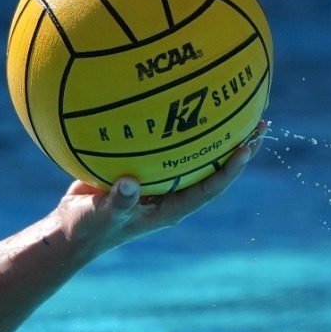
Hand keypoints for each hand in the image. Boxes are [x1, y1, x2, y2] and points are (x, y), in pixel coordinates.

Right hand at [55, 120, 267, 262]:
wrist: (70, 227)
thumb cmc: (88, 228)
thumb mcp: (101, 217)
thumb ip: (116, 203)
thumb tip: (129, 184)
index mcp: (171, 209)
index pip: (209, 189)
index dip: (230, 170)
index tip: (246, 149)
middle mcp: (172, 195)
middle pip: (214, 170)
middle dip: (239, 148)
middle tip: (260, 123)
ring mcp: (160, 183)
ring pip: (196, 156)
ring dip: (217, 135)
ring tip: (238, 108)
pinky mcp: (143, 171)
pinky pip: (166, 148)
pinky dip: (177, 128)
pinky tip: (180, 103)